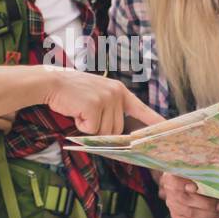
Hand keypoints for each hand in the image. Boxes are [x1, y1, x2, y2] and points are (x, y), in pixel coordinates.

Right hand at [42, 67, 161, 136]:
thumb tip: (118, 135)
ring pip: (104, 131)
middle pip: (117, 129)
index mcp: (119, 90)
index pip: (141, 109)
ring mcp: (106, 99)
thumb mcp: (97, 95)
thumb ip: (110, 109)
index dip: (154, 121)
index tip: (167, 129)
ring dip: (89, 127)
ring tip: (80, 110)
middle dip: (101, 128)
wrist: (51, 82)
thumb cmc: (72, 92)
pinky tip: (75, 111)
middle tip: (86, 113)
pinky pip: (91, 130)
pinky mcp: (94, 106)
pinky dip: (80, 126)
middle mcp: (116, 93)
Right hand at [159, 173, 218, 217]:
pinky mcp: (176, 215)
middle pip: (187, 201)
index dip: (189, 188)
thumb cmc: (192, 172)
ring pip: (191, 214)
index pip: (178, 184)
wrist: (180, 179)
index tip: (199, 188)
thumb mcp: (195, 167)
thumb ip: (202, 172)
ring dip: (210, 214)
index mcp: (172, 177)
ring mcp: (172, 205)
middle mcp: (170, 192)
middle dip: (209, 205)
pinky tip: (215, 216)